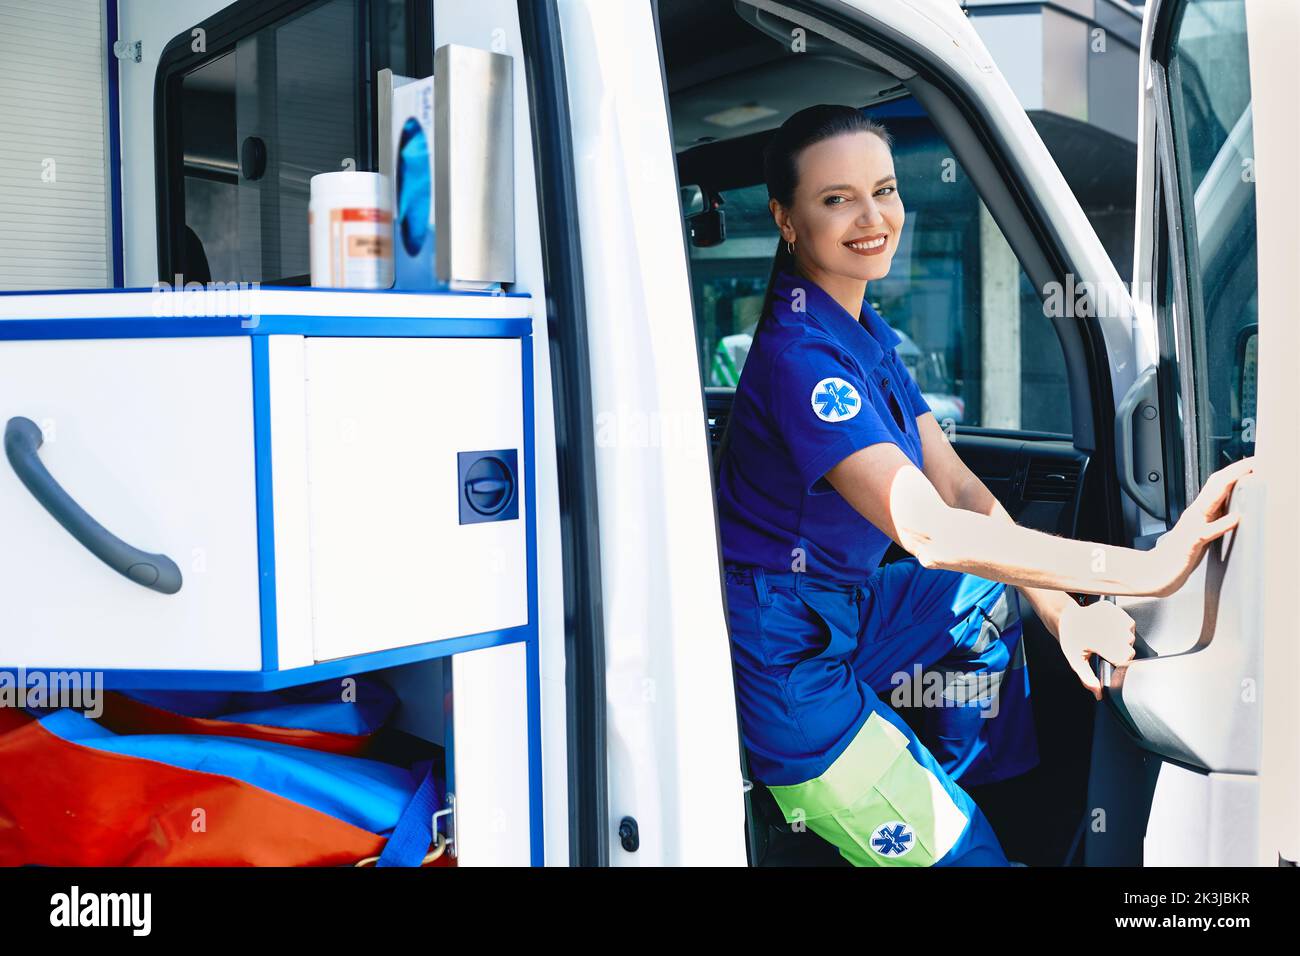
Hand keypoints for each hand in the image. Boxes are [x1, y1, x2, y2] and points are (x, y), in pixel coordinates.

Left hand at [1057, 599, 1136, 699]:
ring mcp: (1110, 616)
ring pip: (1131, 635)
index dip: (1117, 662)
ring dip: (1123, 639)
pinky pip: (1129, 623)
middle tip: (1105, 649)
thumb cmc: (1070, 640)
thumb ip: (1087, 679)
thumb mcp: (1075, 661)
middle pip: (1129, 648)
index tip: (1108, 660)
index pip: (1123, 658)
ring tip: (1107, 638)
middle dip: (1120, 651)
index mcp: (1097, 641)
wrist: (1066, 618)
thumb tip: (1099, 695)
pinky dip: (1123, 628)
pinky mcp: (1113, 609)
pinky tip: (1111, 629)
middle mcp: (1106, 627)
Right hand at [1149, 456, 1254, 597]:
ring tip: (1246, 476)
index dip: (1233, 471)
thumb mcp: (1199, 532)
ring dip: (1229, 487)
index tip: (1251, 462)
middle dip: (1234, 471)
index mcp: (1197, 512)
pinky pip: (1208, 532)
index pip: (1216, 485)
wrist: (1156, 572)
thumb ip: (1211, 519)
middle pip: (1214, 486)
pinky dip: (1222, 524)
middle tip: (1253, 460)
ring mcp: (1192, 528)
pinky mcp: (1191, 544)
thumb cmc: (1178, 555)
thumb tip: (1230, 508)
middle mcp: (1194, 515)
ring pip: (1211, 502)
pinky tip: (1235, 518)